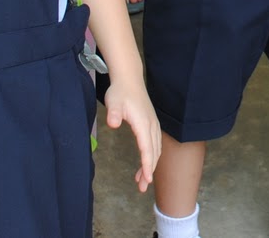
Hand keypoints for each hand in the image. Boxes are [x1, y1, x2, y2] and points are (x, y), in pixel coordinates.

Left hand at [103, 76, 160, 191]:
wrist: (129, 80)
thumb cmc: (121, 92)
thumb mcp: (114, 102)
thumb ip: (114, 113)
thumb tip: (113, 123)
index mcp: (143, 123)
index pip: (147, 148)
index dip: (147, 165)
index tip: (147, 179)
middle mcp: (151, 126)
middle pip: (153, 152)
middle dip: (149, 171)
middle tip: (142, 188)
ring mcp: (153, 125)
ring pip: (155, 150)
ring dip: (150, 166)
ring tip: (141, 181)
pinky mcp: (150, 125)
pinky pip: (153, 145)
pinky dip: (150, 157)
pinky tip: (143, 165)